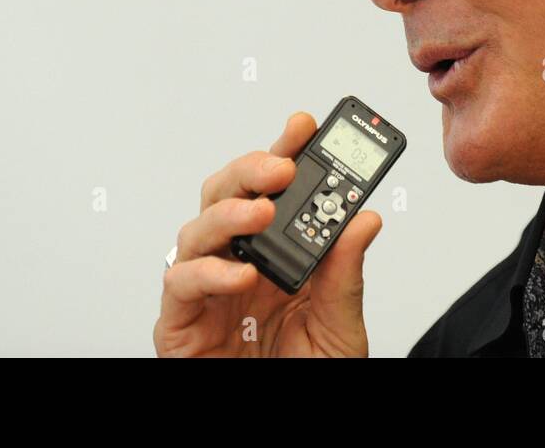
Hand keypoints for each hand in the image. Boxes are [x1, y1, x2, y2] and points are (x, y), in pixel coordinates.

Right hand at [153, 111, 382, 356]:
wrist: (282, 428)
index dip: (284, 152)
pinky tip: (240, 274)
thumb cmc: (304, 377)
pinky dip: (207, 272)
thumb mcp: (340, 326)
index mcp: (276, 255)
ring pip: (197, 227)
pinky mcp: (179, 323)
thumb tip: (365, 220)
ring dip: (228, 212)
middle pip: (226, 194)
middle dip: (251, 170)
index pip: (275, 191)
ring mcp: (205, 290)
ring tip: (261, 213)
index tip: (305, 125)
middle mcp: (237, 263)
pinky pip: (181, 283)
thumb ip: (347, 275)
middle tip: (282, 166)